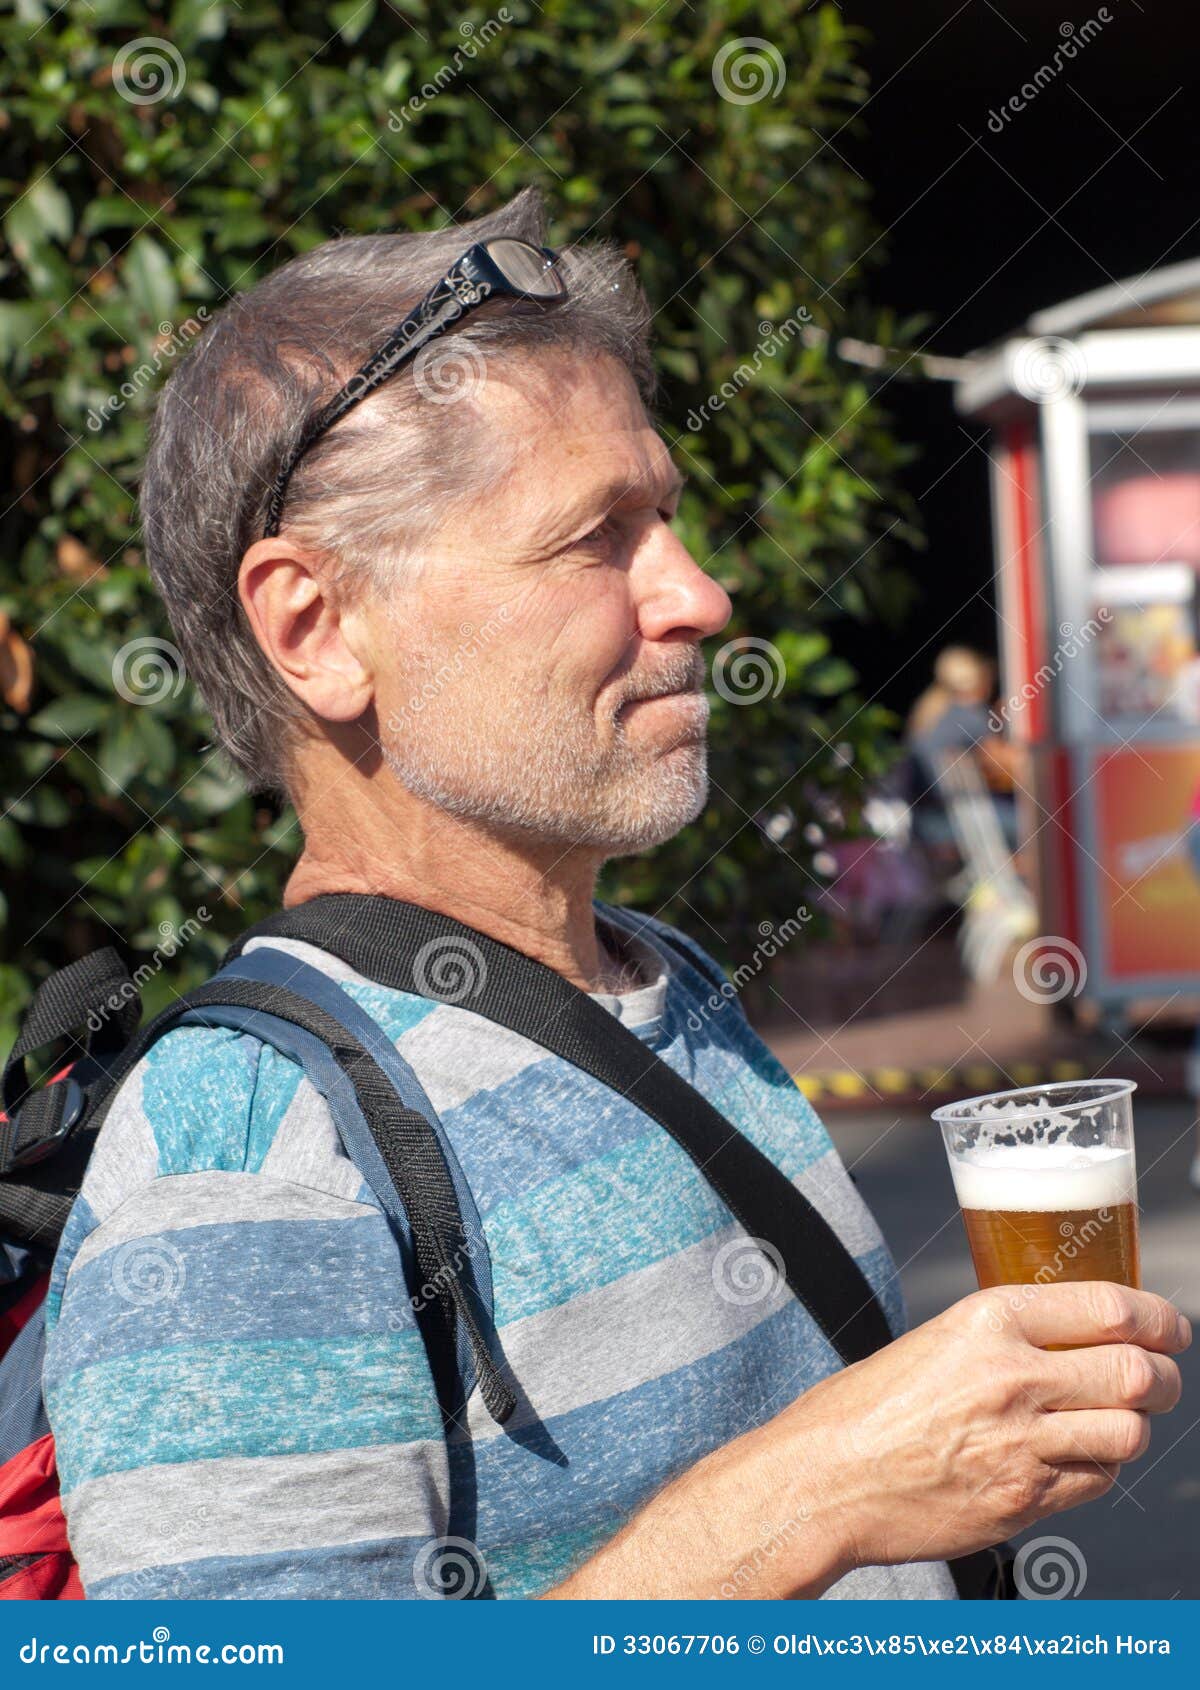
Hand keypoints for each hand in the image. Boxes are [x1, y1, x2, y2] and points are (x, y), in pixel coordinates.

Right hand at [783, 1281, 1188, 1573]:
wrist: (824, 1479)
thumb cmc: (864, 1409)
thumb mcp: (935, 1340)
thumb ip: (1002, 1339)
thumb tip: (1070, 1342)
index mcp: (987, 1320)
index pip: (1108, 1307)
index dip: (1158, 1318)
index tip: (1170, 1326)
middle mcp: (1012, 1377)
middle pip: (1136, 1372)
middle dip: (1165, 1376)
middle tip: (1163, 1377)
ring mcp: (1021, 1444)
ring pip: (1129, 1432)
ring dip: (1134, 1426)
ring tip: (1118, 1420)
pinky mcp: (1023, 1501)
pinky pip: (1095, 1481)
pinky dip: (1099, 1468)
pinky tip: (1077, 1457)